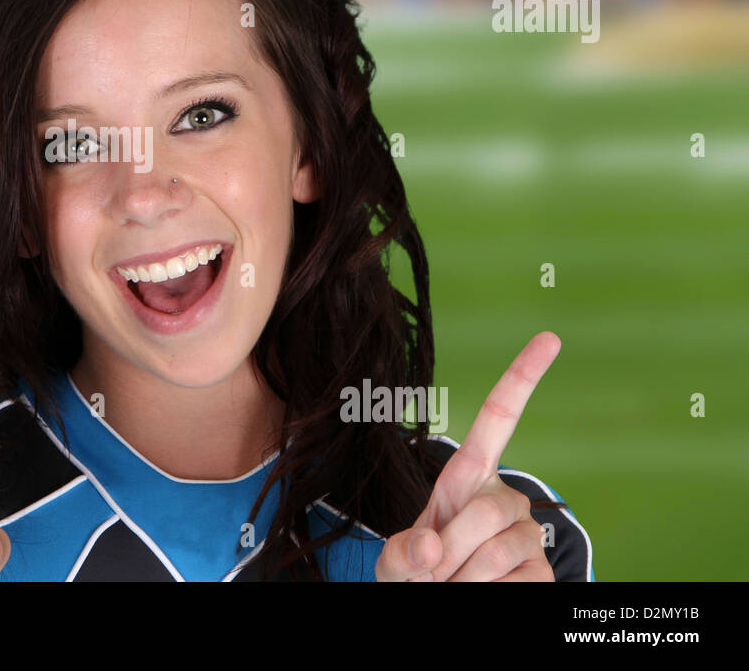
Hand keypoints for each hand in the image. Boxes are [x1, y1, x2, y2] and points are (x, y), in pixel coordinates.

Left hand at [376, 331, 560, 581]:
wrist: (438, 609)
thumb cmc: (417, 576)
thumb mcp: (395, 562)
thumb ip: (402, 553)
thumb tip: (433, 546)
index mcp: (467, 477)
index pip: (498, 419)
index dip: (522, 377)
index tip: (550, 337)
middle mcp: (505, 497)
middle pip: (483, 515)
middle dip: (447, 553)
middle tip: (433, 574)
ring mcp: (528, 534)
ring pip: (494, 553)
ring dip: (460, 580)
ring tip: (452, 585)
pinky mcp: (543, 572)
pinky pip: (511, 583)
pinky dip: (482, 596)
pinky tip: (480, 594)